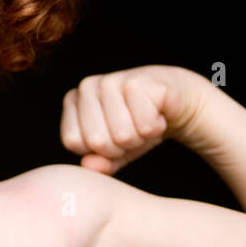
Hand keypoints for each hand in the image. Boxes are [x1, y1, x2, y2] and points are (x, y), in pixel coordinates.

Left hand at [60, 65, 207, 174]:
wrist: (172, 101)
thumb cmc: (136, 125)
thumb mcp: (114, 151)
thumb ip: (99, 163)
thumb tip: (88, 165)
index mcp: (73, 101)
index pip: (74, 143)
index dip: (99, 150)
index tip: (113, 136)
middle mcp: (87, 87)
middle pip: (97, 142)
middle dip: (120, 146)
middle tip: (132, 129)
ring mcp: (111, 81)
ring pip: (122, 136)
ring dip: (140, 137)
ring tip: (144, 121)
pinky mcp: (138, 82)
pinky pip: (145, 126)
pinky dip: (156, 127)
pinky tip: (157, 114)